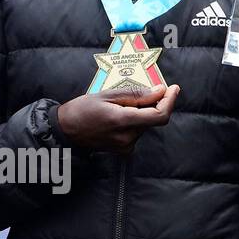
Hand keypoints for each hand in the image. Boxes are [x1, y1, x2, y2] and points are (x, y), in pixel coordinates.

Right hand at [56, 84, 179, 153]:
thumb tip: (159, 91)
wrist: (65, 130)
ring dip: (142, 112)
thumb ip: (135, 94)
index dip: (170, 101)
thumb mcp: (106, 94)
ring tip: (122, 103)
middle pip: (153, 119)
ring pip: (145, 124)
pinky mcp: (123, 149)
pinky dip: (135, 120)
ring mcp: (125, 146)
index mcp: (123, 121)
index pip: (159, 115)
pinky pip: (137, 131)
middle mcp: (127, 137)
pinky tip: (119, 114)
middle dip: (154, 103)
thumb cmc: (81, 109)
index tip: (173, 88)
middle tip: (147, 89)